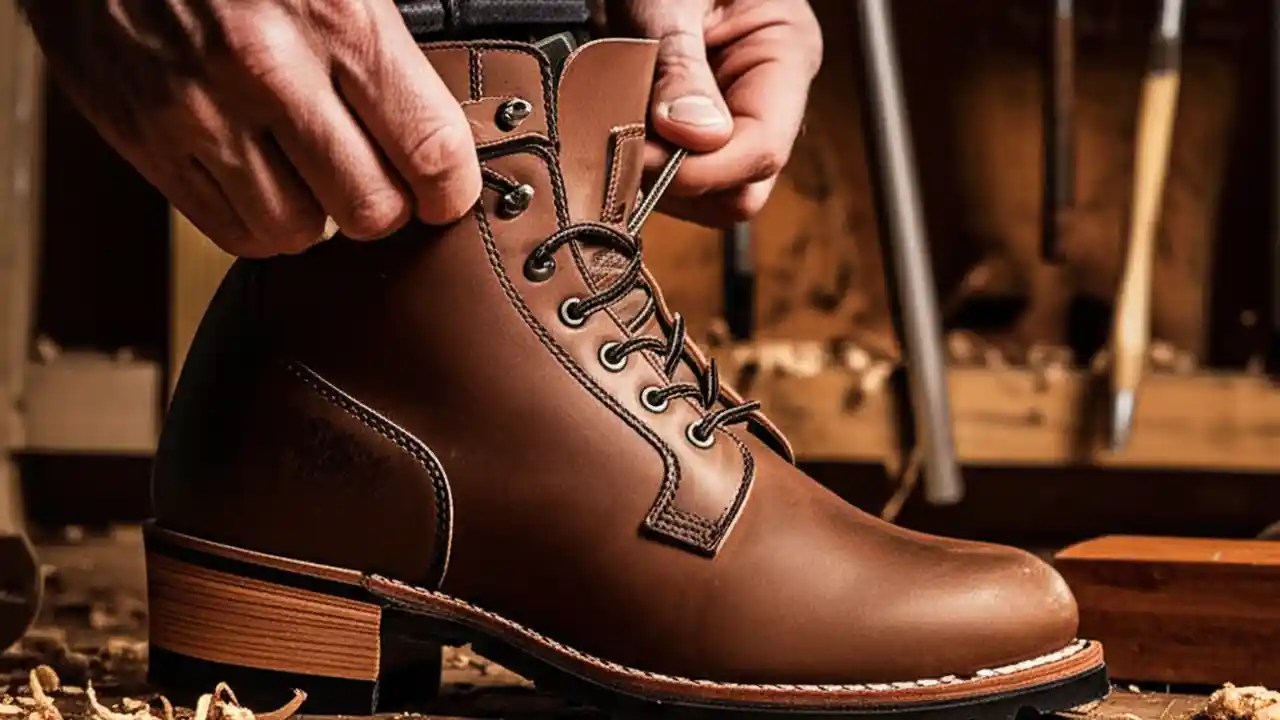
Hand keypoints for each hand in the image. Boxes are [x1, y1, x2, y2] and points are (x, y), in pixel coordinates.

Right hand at [19, 0, 480, 256]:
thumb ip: (385, 47)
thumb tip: (441, 130)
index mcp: (336, 17)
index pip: (430, 149)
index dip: (451, 188)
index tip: (446, 192)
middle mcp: (268, 68)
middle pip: (369, 210)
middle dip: (387, 205)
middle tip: (380, 180)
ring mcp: (201, 110)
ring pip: (300, 233)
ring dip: (319, 216)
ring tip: (312, 175)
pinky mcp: (146, 140)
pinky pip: (231, 231)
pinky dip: (260, 220)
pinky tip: (264, 179)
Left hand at [605, 0, 821, 226]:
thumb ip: (677, 65)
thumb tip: (693, 136)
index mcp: (783, 58)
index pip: (761, 152)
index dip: (699, 169)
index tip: (638, 156)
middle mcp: (764, 98)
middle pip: (739, 189)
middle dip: (678, 184)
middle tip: (621, 148)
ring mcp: (729, 117)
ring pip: (704, 194)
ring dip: (651, 176)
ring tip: (613, 126)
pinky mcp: (691, 127)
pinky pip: (673, 173)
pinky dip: (637, 163)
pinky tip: (613, 128)